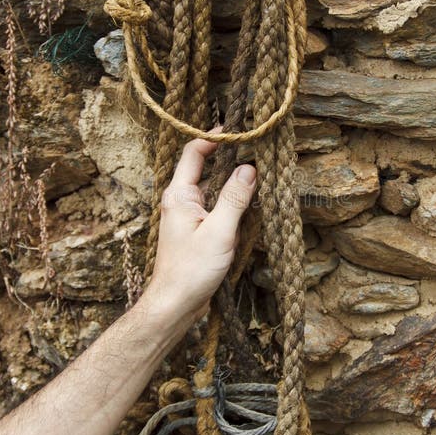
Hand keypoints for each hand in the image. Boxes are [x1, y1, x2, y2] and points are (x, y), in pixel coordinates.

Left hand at [138, 137, 255, 336]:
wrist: (174, 304)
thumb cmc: (191, 270)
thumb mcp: (218, 232)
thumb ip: (234, 198)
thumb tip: (249, 168)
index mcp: (179, 194)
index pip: (193, 152)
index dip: (214, 137)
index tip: (238, 130)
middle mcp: (181, 200)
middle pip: (206, 168)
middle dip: (231, 159)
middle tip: (257, 150)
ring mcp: (188, 215)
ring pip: (214, 189)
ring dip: (235, 184)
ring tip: (260, 176)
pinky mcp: (197, 230)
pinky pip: (217, 207)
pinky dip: (233, 204)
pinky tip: (251, 208)